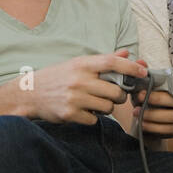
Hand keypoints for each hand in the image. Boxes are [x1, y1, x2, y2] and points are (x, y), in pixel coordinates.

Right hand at [19, 49, 147, 124]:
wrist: (28, 94)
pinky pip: (94, 120)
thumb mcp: (77, 64)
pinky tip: (82, 111)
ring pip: (107, 107)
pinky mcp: (70, 114)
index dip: (131, 67)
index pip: (112, 63)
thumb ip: (103, 61)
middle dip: (119, 96)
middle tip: (113, 96)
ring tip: (94, 104)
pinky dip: (92, 118)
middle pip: (116, 91)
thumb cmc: (56, 77)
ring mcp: (75, 98)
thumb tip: (126, 53)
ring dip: (106, 108)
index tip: (143, 72)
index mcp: (82, 64)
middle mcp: (79, 80)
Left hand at [130, 69, 172, 137]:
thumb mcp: (146, 85)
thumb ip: (144, 74)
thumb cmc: (149, 97)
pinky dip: (154, 127)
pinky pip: (171, 129)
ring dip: (152, 115)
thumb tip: (140, 62)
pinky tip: (142, 123)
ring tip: (136, 112)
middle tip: (139, 97)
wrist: (149, 119)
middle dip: (156, 99)